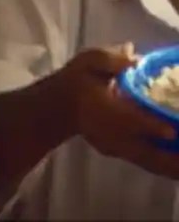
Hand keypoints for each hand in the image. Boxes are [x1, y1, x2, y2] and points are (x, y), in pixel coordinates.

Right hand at [65, 44, 178, 178]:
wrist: (58, 106)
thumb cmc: (77, 81)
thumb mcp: (88, 62)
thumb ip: (109, 60)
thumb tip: (134, 58)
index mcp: (104, 108)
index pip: (129, 119)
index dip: (151, 126)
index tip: (171, 132)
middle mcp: (111, 132)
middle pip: (146, 151)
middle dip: (170, 157)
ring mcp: (115, 147)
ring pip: (148, 161)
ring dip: (170, 166)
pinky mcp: (119, 153)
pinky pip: (146, 163)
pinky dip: (164, 167)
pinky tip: (177, 168)